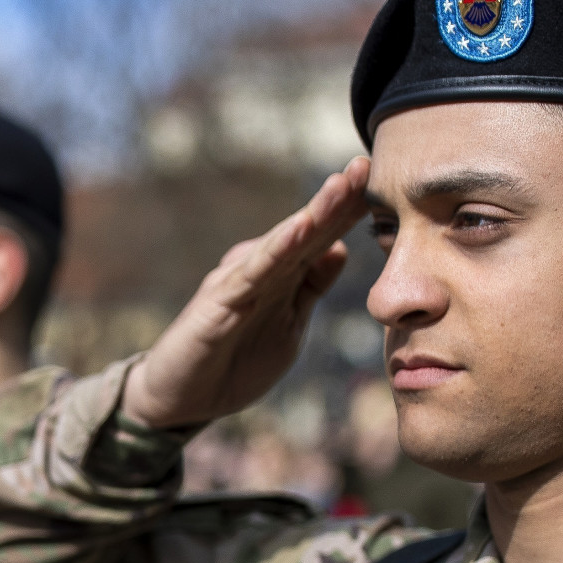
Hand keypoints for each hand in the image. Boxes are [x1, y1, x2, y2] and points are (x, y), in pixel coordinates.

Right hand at [122, 156, 370, 429]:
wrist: (181, 398)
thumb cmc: (234, 363)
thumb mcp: (288, 327)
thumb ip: (310, 288)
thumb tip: (341, 248)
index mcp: (283, 276)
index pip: (322, 237)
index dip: (350, 211)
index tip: (382, 180)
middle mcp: (261, 269)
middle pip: (307, 230)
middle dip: (337, 198)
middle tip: (365, 164)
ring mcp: (239, 282)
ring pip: (284, 242)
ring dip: (313, 212)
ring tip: (340, 183)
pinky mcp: (219, 301)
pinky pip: (252, 273)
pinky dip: (275, 249)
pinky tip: (298, 229)